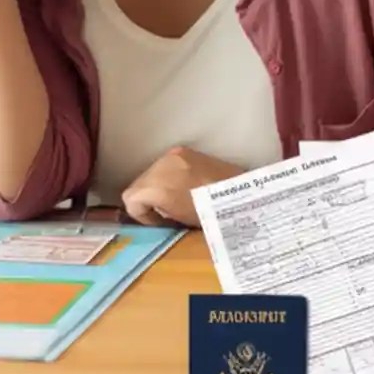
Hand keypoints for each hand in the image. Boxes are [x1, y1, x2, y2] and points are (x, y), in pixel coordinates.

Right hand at [121, 147, 243, 227]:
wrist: (243, 192)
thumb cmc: (213, 214)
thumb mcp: (181, 220)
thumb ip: (160, 213)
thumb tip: (155, 212)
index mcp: (158, 186)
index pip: (130, 198)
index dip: (141, 215)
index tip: (158, 222)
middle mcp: (161, 165)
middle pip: (138, 183)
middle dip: (147, 199)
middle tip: (166, 213)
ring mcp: (173, 155)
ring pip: (150, 172)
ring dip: (157, 186)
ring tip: (176, 199)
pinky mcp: (184, 151)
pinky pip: (166, 165)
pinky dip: (168, 176)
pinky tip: (184, 186)